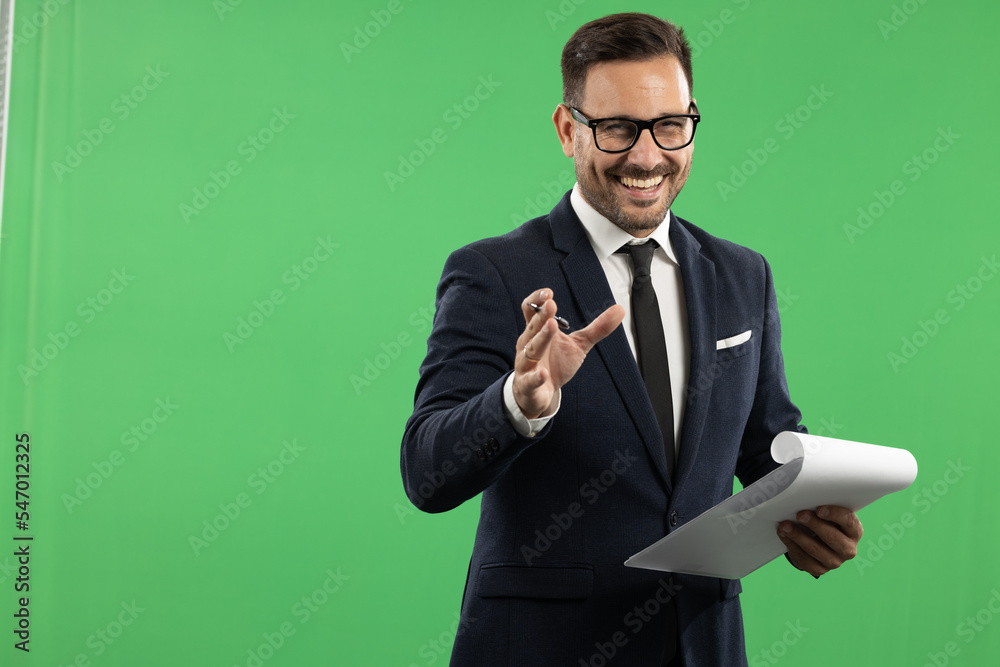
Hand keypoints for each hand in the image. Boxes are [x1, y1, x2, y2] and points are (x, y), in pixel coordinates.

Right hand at [512, 288, 623, 418]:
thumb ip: (597, 328)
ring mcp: (526, 365)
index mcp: (538, 331)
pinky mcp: (528, 385)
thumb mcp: (579, 344)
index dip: (537, 300)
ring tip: (552, 326)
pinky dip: (536, 377)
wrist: (539, 394)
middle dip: (543, 316)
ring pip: (531, 350)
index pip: (531, 311)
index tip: (549, 293)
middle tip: (552, 304)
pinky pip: (530, 380)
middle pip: (533, 327)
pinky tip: (543, 373)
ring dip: (541, 338)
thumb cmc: (556, 364)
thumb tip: (620, 309)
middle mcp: (528, 345)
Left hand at [778, 505, 862, 577]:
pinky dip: (791, 545)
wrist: (819, 542)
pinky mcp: (819, 569)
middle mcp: (848, 549)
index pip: (848, 522)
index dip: (835, 515)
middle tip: (800, 514)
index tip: (819, 509)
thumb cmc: (825, 521)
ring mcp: (835, 561)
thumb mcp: (829, 514)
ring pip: (815, 549)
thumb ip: (823, 507)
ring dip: (798, 536)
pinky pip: (804, 559)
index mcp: (854, 532)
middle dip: (814, 525)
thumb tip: (806, 497)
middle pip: (831, 537)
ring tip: (785, 525)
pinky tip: (783, 535)